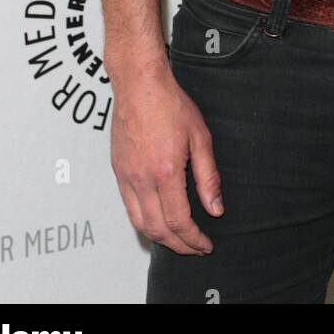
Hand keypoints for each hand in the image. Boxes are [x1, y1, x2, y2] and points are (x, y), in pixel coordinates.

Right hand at [110, 59, 223, 254]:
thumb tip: (215, 208)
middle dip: (179, 245)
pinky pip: (129, 207)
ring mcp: (126, 177)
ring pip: (140, 223)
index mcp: (165, 172)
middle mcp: (142, 179)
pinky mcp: (118, 172)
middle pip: (158, 229)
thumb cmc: (170, 104)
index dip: (194, 239)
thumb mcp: (200, 137)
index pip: (179, 221)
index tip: (206, 244)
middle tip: (195, 248)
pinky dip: (144, 222)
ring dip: (160, 238)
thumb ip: (208, 177)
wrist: (139, 85)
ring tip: (179, 240)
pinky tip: (158, 220)